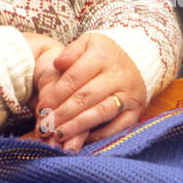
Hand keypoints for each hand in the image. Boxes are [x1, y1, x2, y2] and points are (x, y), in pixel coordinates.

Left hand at [34, 33, 146, 151]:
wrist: (140, 59)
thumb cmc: (106, 54)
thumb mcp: (88, 43)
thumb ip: (71, 51)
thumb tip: (58, 63)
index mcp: (102, 57)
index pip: (74, 78)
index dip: (56, 94)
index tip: (41, 107)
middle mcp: (117, 76)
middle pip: (86, 98)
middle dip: (63, 114)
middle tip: (45, 126)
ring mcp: (129, 95)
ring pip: (100, 113)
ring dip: (78, 126)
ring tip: (58, 135)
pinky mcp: (136, 111)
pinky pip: (118, 126)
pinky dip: (100, 134)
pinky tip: (83, 139)